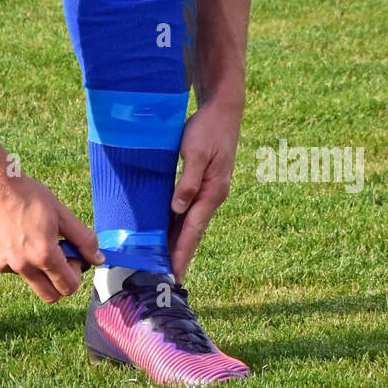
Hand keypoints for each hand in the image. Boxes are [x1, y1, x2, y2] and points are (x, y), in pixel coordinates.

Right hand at [0, 172, 102, 302]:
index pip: (68, 287)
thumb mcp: (62, 213)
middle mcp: (22, 266)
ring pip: (27, 278)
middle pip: (49, 295)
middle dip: (59, 282)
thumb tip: (99, 259)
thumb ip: (84, 239)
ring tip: (29, 236)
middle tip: (56, 256)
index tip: (72, 257)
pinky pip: (7, 267)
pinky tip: (10, 234)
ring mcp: (2, 265)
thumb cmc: (28, 195)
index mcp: (43, 255)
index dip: (75, 274)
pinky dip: (13, 257)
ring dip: (34, 265)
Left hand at [168, 92, 243, 282]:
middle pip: (193, 232)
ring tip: (165, 262)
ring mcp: (209, 191)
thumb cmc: (208, 129)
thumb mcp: (196, 153)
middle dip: (180, 254)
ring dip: (178, 241)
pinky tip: (169, 231)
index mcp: (212, 192)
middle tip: (166, 278)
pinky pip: (190, 210)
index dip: (182, 253)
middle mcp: (212, 196)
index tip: (173, 274)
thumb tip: (178, 209)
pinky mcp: (204, 184)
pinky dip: (179, 224)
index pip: (193, 230)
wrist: (222, 110)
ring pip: (191, 223)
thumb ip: (188, 181)